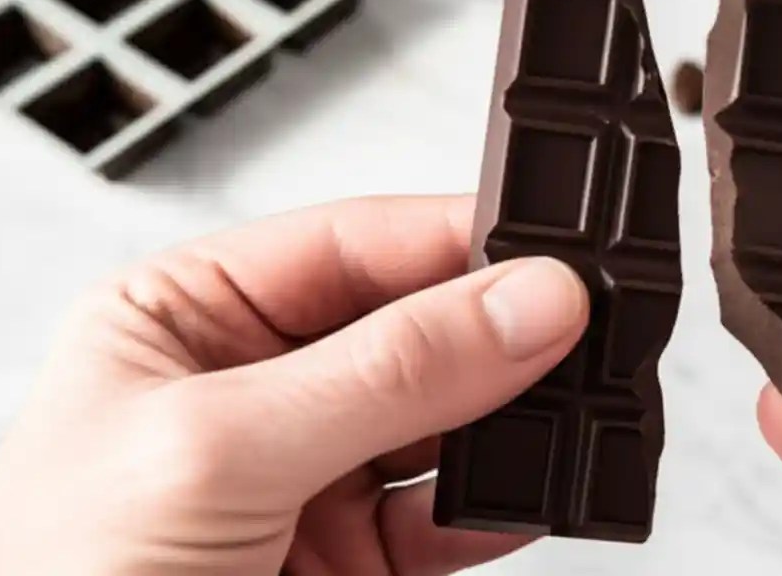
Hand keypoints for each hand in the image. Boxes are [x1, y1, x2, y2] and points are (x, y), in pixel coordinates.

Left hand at [0, 196, 588, 575]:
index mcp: (193, 315)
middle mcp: (260, 385)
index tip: (556, 251)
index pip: (354, 242)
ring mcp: (313, 472)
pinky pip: (454, 512)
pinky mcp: (354, 556)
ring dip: (516, 416)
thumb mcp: (218, 452)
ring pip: (450, 418)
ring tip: (580, 403)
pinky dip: (506, 503)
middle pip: (417, 324)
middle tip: (588, 325)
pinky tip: (538, 490)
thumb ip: (384, 372)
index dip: (460, 237)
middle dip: (502, 328)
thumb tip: (525, 302)